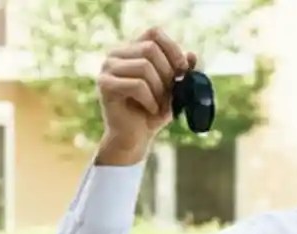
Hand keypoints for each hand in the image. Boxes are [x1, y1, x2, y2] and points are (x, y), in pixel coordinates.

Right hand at [95, 27, 197, 164]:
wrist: (134, 138)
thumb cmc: (153, 111)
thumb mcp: (174, 89)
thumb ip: (183, 71)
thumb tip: (191, 55)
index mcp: (132, 49)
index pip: (154, 32)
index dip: (172, 48)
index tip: (182, 70)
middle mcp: (116, 54)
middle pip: (150, 48)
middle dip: (167, 73)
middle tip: (170, 93)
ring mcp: (107, 68)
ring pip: (144, 66)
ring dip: (159, 89)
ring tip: (159, 104)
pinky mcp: (104, 85)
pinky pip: (137, 85)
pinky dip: (150, 100)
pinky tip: (151, 109)